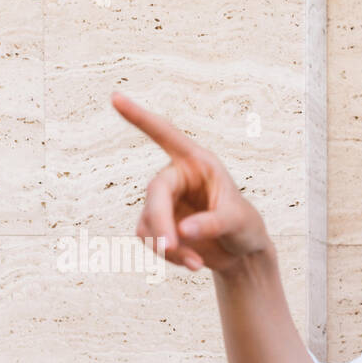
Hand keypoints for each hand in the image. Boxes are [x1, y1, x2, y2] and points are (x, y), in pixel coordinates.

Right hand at [111, 91, 271, 274]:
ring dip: (166, 246)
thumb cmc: (245, 227)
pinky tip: (192, 265)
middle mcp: (177, 178)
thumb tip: (182, 231)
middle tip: (168, 246)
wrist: (242, 254)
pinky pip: (150, 240)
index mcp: (197, 163)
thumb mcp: (237, 222)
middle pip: (154, 193)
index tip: (115, 97)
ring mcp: (165, 203)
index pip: (166, 135)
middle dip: (159, 222)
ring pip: (147, 222)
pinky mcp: (159, 225)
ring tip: (195, 263)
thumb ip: (213, 222)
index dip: (140, 118)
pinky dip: (168, 256)